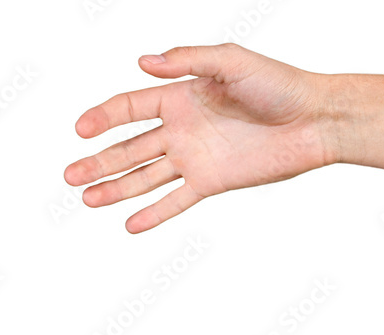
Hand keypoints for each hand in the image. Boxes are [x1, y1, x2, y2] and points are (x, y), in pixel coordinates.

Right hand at [64, 44, 333, 232]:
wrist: (313, 122)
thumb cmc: (278, 84)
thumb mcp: (232, 61)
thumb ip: (187, 61)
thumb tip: (143, 62)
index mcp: (180, 95)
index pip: (129, 108)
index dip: (102, 118)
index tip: (79, 130)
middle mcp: (181, 128)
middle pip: (129, 148)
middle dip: (98, 161)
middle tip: (70, 176)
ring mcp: (194, 158)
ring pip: (145, 177)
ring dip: (115, 188)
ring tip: (87, 200)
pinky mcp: (211, 183)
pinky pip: (176, 201)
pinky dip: (154, 214)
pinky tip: (130, 224)